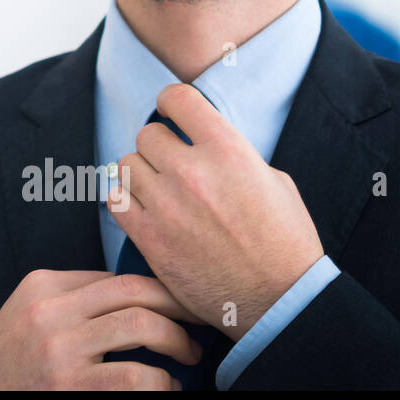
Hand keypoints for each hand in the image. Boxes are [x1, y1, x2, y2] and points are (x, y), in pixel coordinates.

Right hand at [0, 268, 204, 389]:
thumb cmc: (11, 358)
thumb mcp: (30, 311)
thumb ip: (73, 297)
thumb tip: (135, 295)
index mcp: (44, 286)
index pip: (116, 276)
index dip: (158, 289)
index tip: (179, 304)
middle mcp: (52, 311)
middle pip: (135, 291)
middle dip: (178, 306)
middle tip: (197, 323)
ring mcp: (61, 350)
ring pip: (142, 326)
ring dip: (178, 342)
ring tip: (187, 356)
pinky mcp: (71, 387)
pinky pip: (137, 377)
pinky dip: (163, 383)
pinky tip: (165, 387)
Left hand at [108, 82, 324, 341]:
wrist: (281, 301)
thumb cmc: (284, 242)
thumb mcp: (273, 181)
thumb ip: (231, 153)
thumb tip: (201, 139)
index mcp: (229, 150)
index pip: (178, 98)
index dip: (171, 103)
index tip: (172, 114)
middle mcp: (193, 172)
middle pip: (147, 134)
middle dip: (159, 147)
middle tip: (172, 166)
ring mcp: (167, 205)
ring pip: (126, 165)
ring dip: (141, 175)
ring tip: (160, 191)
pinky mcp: (149, 237)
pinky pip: (114, 199)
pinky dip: (126, 201)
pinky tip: (144, 210)